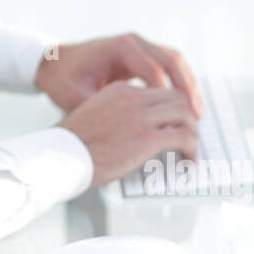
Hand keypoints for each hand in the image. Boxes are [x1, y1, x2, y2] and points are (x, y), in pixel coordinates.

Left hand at [35, 33, 201, 116]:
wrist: (54, 63)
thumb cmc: (63, 79)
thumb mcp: (76, 96)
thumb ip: (100, 108)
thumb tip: (121, 130)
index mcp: (119, 47)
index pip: (152, 69)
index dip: (167, 95)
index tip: (176, 117)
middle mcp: (133, 42)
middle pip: (172, 60)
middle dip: (187, 88)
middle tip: (195, 115)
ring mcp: (140, 46)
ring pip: (175, 61)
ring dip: (188, 85)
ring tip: (196, 113)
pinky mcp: (142, 56)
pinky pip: (169, 67)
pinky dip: (179, 84)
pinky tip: (184, 106)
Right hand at [58, 81, 198, 188]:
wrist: (61, 155)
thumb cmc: (72, 144)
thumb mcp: (94, 117)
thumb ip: (116, 115)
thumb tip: (132, 133)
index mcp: (119, 91)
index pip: (157, 92)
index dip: (170, 109)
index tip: (174, 124)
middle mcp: (132, 98)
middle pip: (176, 98)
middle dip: (187, 117)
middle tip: (189, 135)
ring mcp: (141, 116)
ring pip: (185, 114)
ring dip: (192, 133)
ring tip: (190, 150)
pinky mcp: (147, 138)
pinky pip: (184, 138)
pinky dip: (191, 150)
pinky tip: (187, 162)